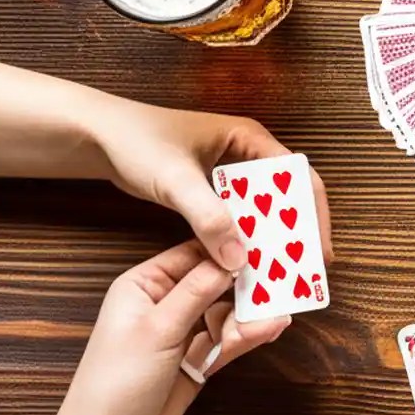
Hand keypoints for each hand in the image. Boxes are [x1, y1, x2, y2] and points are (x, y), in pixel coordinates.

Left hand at [57, 241, 290, 414]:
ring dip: (249, 317)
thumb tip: (231, 257)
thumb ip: (197, 291)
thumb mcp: (158, 329)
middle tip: (282, 282)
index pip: (193, 254)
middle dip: (245, 286)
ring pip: (225, 314)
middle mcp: (163, 305)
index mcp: (143, 286)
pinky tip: (268, 331)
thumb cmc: (116, 383)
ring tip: (277, 318)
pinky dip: (246, 337)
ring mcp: (181, 335)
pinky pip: (227, 342)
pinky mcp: (195, 361)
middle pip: (215, 283)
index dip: (227, 248)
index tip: (264, 245)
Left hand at [93, 99, 333, 271]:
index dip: (313, 216)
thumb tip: (238, 259)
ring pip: (266, 213)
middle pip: (289, 199)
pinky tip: (245, 269)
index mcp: (250, 139)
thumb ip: (208, 217)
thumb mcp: (175, 180)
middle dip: (298, 236)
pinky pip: (242, 221)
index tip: (317, 252)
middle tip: (306, 275)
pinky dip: (247, 243)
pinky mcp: (214, 193)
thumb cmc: (135, 141)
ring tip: (282, 278)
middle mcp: (248, 155)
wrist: (97, 136)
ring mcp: (232, 175)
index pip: (299, 178)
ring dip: (273, 244)